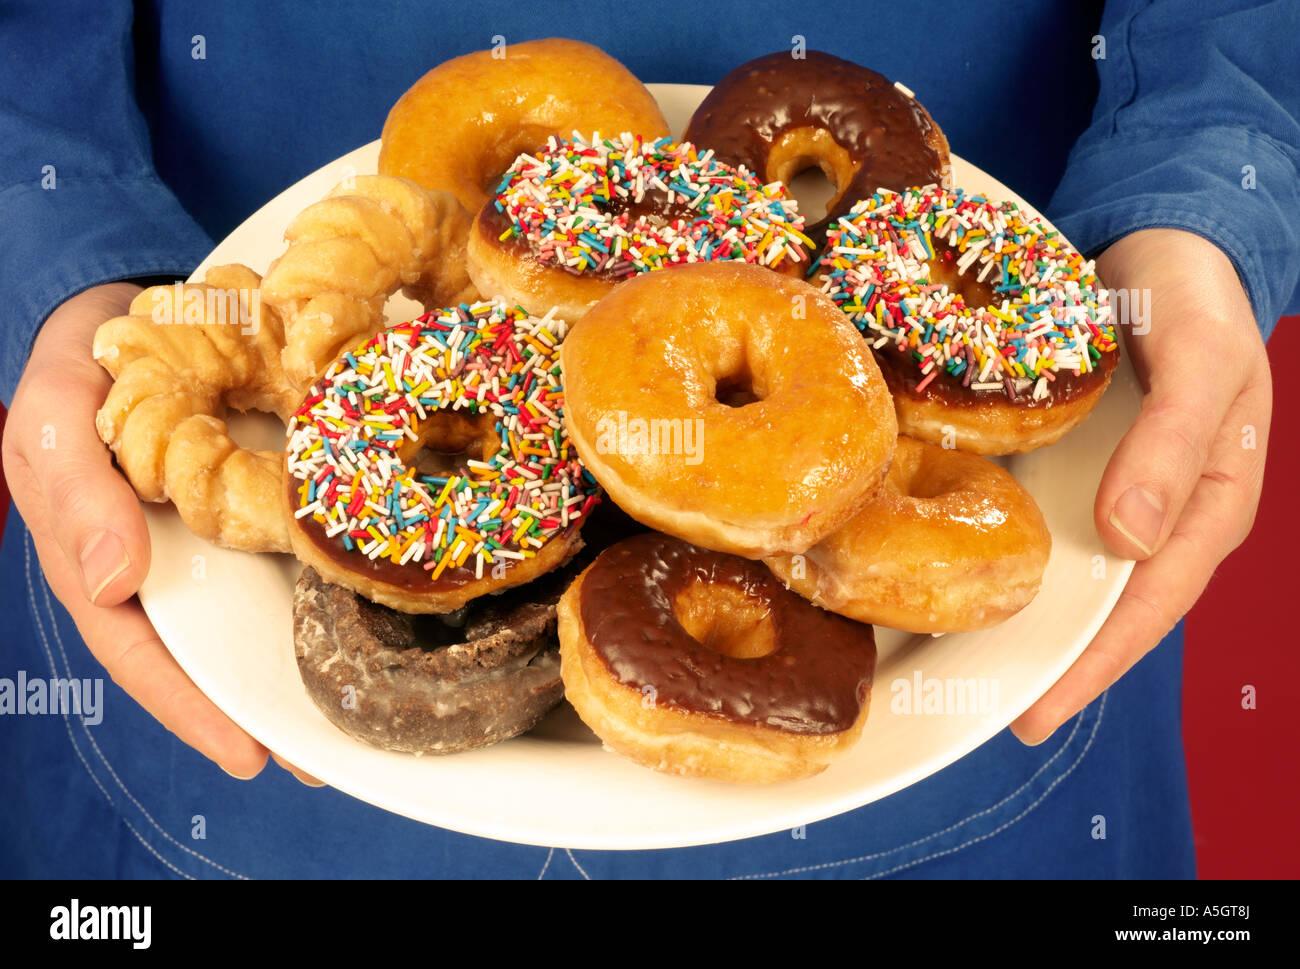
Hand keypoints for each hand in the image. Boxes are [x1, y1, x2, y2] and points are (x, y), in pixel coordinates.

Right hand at [2, 283, 321, 784]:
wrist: (129, 309)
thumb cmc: (79, 372)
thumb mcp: (55, 425)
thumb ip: (75, 496)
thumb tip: (113, 581)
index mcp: (104, 563)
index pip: (144, 655)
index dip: (193, 709)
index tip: (249, 754)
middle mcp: (169, 562)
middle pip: (215, 650)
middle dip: (267, 707)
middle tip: (331, 758)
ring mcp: (217, 534)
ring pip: (262, 607)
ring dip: (310, 654)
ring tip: (368, 706)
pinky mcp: (259, 497)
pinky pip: (294, 543)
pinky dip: (329, 575)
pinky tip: (378, 598)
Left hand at [1010, 229, 1271, 742]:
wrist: (1160, 243)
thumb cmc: (1194, 298)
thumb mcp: (1199, 361)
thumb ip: (1171, 445)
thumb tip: (1131, 540)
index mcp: (1208, 502)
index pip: (1150, 604)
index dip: (1096, 663)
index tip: (1039, 710)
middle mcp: (1162, 510)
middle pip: (1110, 607)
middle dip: (1058, 664)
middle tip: (992, 714)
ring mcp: (1120, 491)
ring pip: (1076, 573)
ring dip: (1029, 619)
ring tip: (966, 666)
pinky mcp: (1080, 464)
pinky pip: (1048, 524)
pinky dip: (1016, 555)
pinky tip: (969, 573)